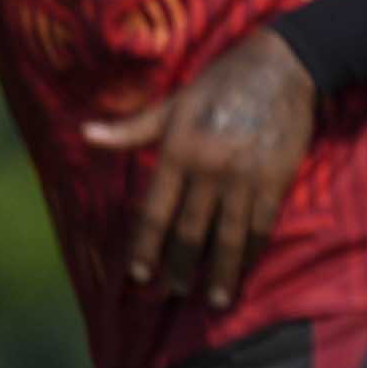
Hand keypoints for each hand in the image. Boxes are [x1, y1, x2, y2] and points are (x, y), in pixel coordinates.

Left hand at [85, 28, 315, 307]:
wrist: (281, 67)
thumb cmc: (218, 84)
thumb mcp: (171, 104)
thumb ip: (131, 129)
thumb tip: (85, 134)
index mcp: (178, 152)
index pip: (155, 212)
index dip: (145, 247)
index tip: (138, 276)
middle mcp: (208, 170)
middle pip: (189, 232)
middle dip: (178, 267)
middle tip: (171, 294)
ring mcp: (244, 178)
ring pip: (227, 237)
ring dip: (219, 273)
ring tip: (212, 300)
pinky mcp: (275, 180)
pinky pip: (261, 226)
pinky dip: (251, 253)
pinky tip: (243, 271)